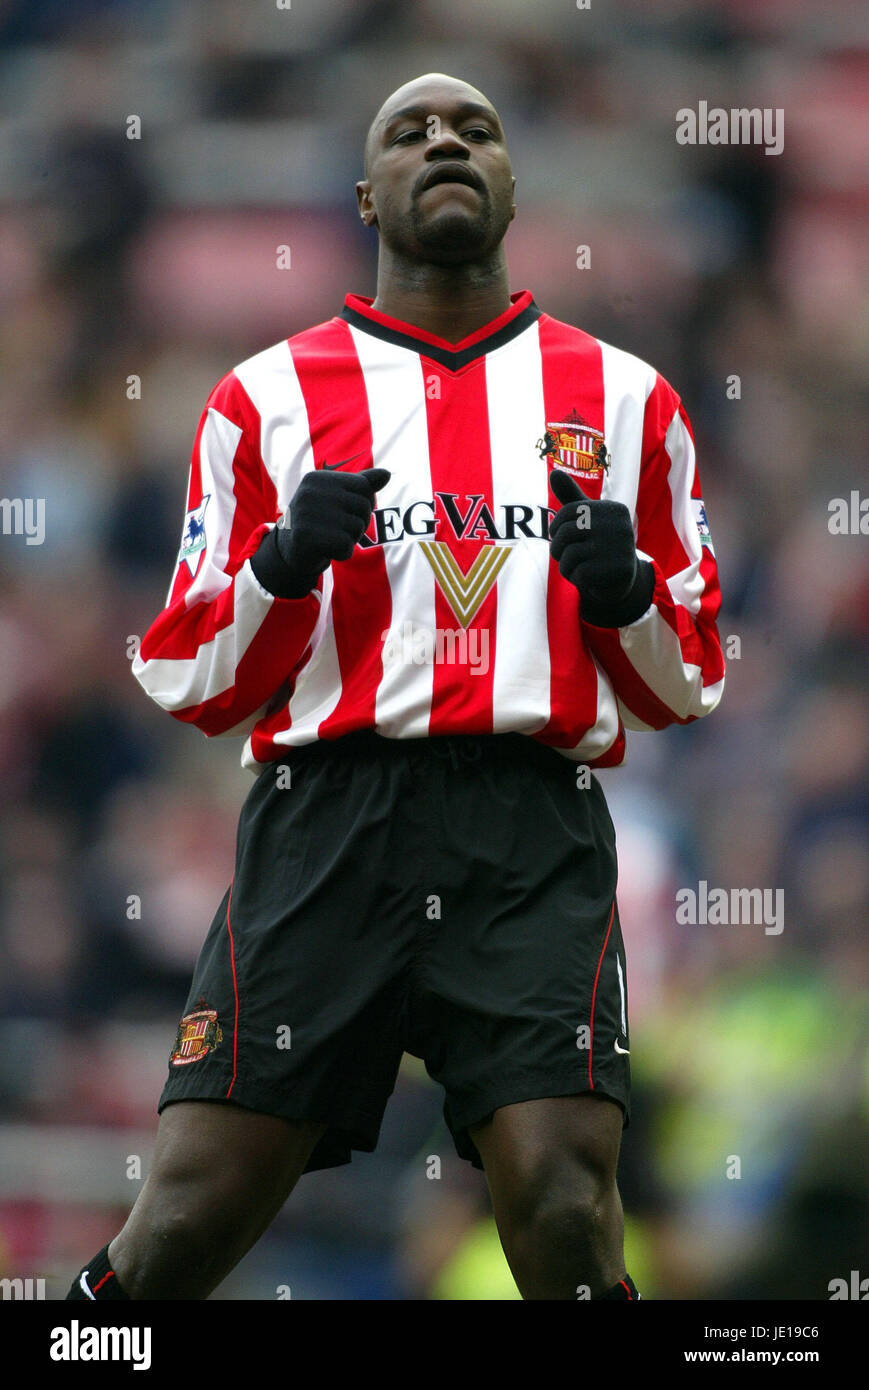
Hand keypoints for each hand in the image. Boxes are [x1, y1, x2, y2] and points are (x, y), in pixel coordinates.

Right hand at [252, 466, 389, 598]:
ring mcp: (306, 515)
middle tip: (338, 529)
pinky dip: (343, 553)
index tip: (346, 513)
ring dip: (350, 539)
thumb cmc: (320, 521)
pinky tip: (328, 550)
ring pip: (356, 527)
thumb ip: (362, 484)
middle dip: (358, 523)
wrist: (289, 550)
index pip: (364, 487)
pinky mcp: (306, 538)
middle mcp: (310, 492)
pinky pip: (346, 546)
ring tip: (331, 538)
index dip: (364, 504)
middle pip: (363, 507)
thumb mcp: (338, 498)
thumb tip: (387, 473)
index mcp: (317, 478)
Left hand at [548, 468, 653, 626]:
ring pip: (569, 556)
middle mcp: (619, 525)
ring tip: (579, 567)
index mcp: (613, 509)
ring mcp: (620, 548)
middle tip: (565, 556)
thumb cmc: (599, 543)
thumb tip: (554, 472)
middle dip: (558, 549)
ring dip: (566, 566)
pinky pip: (579, 575)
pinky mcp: (617, 571)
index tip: (561, 536)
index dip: (556, 528)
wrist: (620, 578)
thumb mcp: (586, 518)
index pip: (568, 512)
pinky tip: (589, 579)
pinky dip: (577, 580)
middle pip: (565, 534)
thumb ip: (571, 496)